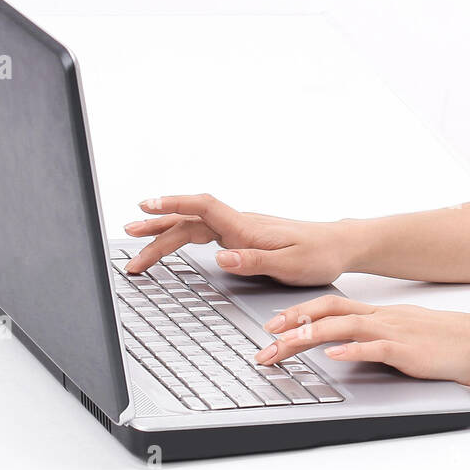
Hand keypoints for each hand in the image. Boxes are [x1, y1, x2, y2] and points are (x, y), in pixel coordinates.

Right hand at [123, 193, 352, 286]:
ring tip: (139, 243)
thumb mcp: (291, 263)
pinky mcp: (243, 237)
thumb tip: (222, 256)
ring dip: (165, 234)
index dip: (174, 205)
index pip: (204, 207)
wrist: (340, 245)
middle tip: (129, 241)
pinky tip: (172, 242)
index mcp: (248, 227)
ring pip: (194, 226)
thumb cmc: (320, 254)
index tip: (147, 206)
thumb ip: (255, 261)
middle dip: (157, 228)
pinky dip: (182, 237)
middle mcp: (240, 224)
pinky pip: (205, 233)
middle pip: (190, 220)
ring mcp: (240, 229)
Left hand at [252, 294, 469, 386]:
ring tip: (284, 346)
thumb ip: (376, 338)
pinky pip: (375, 347)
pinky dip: (352, 349)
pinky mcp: (407, 349)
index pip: (332, 304)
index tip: (272, 323)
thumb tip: (347, 347)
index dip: (300, 310)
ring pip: (344, 326)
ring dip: (310, 335)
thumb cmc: (446, 342)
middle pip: (329, 312)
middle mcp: (382, 317)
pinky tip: (334, 355)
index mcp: (380, 313)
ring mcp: (394, 331)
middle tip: (265, 338)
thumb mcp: (404, 335)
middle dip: (293, 323)